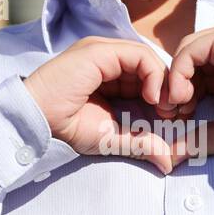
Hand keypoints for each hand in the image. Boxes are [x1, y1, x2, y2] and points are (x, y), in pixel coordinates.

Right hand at [23, 37, 176, 173]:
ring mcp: (104, 53)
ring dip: (164, 83)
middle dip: (168, 89)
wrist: (38, 122)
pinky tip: (153, 97)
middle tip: (175, 113)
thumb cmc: (67, 129)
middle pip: (152, 66)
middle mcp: (108, 60)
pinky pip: (139, 55)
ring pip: (149, 58)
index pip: (148, 78)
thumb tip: (168, 163)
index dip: (164, 96)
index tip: (171, 120)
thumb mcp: (112, 138)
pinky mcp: (100, 52)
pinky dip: (154, 75)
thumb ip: (141, 145)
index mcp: (109, 76)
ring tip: (164, 108)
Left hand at [165, 22, 213, 158]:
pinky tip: (182, 95)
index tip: (177, 118)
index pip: (193, 72)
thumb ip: (199, 141)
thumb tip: (170, 157)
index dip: (179, 95)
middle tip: (169, 113)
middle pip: (186, 61)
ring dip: (174, 80)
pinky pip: (192, 49)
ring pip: (185, 52)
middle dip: (173, 88)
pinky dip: (180, 71)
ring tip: (177, 105)